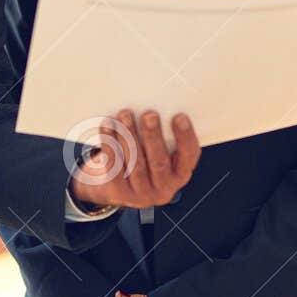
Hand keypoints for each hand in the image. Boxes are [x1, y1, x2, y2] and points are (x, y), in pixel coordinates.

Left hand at [70, 110, 200, 210]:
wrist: (117, 188)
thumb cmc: (145, 158)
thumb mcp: (161, 152)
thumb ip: (163, 136)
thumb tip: (158, 102)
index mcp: (180, 174)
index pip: (188, 156)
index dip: (185, 137)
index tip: (180, 116)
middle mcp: (164, 189)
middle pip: (159, 162)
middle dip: (153, 136)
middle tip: (149, 114)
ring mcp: (141, 194)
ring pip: (135, 163)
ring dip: (129, 136)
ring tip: (125, 114)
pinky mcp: (119, 193)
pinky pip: (114, 166)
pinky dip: (110, 144)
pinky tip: (108, 126)